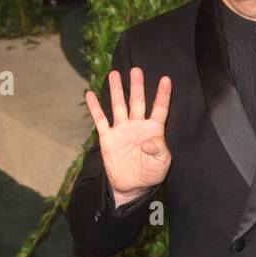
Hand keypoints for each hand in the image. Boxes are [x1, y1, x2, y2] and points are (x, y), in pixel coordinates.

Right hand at [84, 66, 171, 202]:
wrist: (131, 186)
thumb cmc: (150, 173)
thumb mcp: (162, 163)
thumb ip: (159, 150)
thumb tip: (149, 142)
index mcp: (154, 130)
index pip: (159, 109)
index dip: (163, 95)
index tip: (166, 79)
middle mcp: (137, 125)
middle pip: (137, 102)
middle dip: (137, 86)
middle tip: (136, 70)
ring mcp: (121, 130)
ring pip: (119, 106)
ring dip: (116, 90)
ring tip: (114, 73)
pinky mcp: (108, 137)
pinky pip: (100, 120)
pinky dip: (95, 108)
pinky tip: (89, 94)